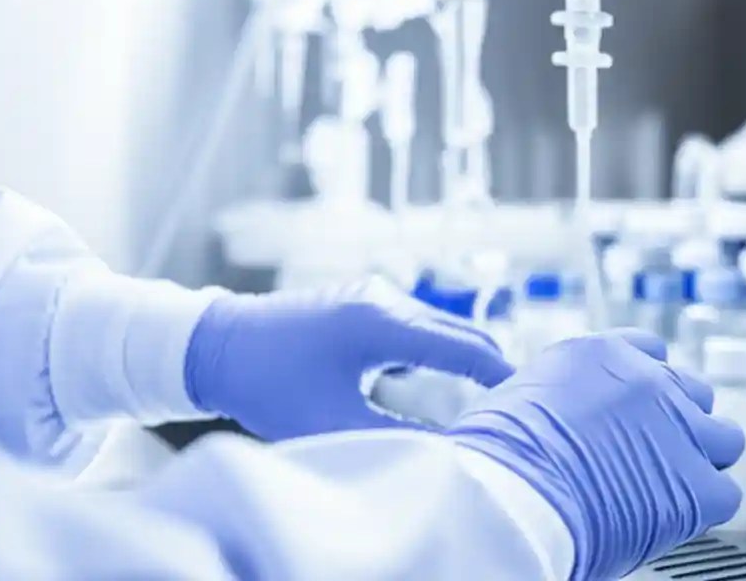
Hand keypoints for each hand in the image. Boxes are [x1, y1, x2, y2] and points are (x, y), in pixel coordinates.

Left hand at [184, 277, 514, 439]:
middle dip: (491, 366)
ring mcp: (373, 295)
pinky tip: (440, 377)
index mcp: (382, 323)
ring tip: (489, 395)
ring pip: (439, 328)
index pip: (463, 349)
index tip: (531, 399)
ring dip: (464, 358)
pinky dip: (438, 350)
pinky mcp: (362, 301)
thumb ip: (393, 436)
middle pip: (460, 333)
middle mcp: (384, 299)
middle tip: (522, 401)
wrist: (214, 342)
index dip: (500, 375)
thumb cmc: (267, 384)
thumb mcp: (330, 420)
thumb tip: (446, 451)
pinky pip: (417, 325)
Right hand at [449, 330, 744, 580]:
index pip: (648, 352)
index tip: (636, 411)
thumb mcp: (514, 401)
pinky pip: (725, 493)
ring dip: (700, 459)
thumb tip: (557, 417)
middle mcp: (647, 380)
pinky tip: (672, 519)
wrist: (509, 502)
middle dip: (675, 421)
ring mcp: (679, 428)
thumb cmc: (494, 464)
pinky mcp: (697, 484)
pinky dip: (703, 508)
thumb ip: (554, 397)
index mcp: (599, 355)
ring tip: (669, 489)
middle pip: (690, 391)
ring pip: (722, 438)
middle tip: (649, 456)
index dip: (645, 388)